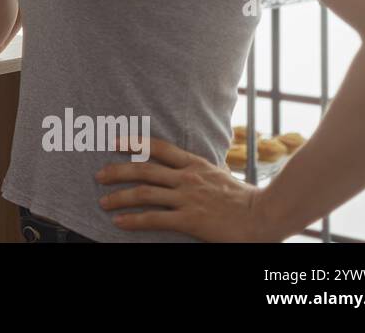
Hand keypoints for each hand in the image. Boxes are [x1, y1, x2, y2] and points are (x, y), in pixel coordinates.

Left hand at [95, 136, 289, 241]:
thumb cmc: (245, 199)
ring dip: (119, 197)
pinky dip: (134, 220)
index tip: (116, 142)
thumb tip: (192, 169)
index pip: (159, 148)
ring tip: (103, 202)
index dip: (134, 143)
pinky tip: (119, 222)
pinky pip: (154, 218)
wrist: (265, 215)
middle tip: (99, 175)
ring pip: (144, 193)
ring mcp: (188, 198)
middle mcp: (187, 178)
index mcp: (195, 164)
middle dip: (117, 171)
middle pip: (143, 169)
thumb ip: (202, 172)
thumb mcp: (220, 176)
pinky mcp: (190, 219)